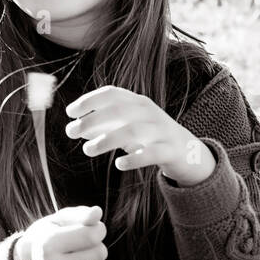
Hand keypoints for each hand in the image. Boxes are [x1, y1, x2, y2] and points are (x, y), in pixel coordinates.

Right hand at [16, 205, 107, 259]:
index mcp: (48, 244)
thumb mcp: (55, 221)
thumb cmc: (44, 239)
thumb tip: (97, 212)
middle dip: (96, 246)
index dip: (98, 229)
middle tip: (82, 246)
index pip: (92, 235)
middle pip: (100, 253)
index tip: (90, 229)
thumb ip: (78, 214)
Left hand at [64, 86, 213, 182]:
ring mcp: (161, 131)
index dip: (90, 100)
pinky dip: (134, 159)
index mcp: (138, 102)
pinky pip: (152, 153)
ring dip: (106, 140)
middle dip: (92, 120)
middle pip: (118, 111)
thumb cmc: (152, 138)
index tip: (70, 112)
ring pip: (132, 131)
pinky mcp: (170, 150)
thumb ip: (104, 127)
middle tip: (71, 132)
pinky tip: (118, 165)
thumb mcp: (127, 128)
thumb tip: (76, 129)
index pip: (112, 94)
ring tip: (87, 150)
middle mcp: (150, 113)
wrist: (189, 152)